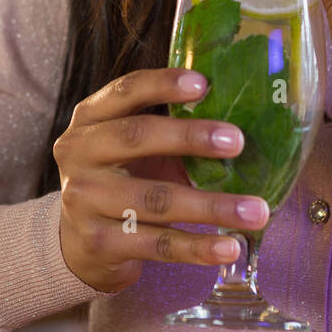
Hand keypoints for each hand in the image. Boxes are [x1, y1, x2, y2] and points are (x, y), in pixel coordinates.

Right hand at [53, 68, 271, 293]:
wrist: (76, 243)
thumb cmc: (120, 181)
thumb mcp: (131, 148)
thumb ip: (169, 131)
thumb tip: (237, 126)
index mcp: (90, 118)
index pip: (125, 91)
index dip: (162, 84)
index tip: (203, 84)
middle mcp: (79, 153)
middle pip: (137, 137)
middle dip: (190, 137)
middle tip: (238, 142)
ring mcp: (83, 199)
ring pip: (155, 200)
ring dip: (211, 206)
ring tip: (256, 210)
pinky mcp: (98, 242)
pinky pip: (157, 244)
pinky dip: (198, 247)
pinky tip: (230, 248)